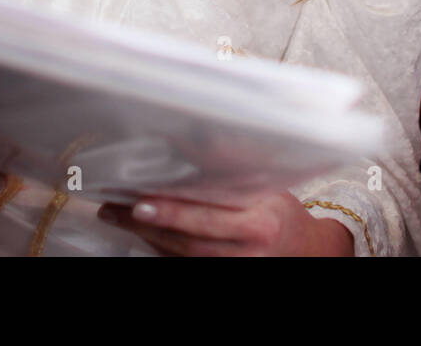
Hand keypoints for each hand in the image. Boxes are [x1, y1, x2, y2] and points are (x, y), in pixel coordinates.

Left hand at [96, 191, 354, 255]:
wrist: (305, 253)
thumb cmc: (283, 214)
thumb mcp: (269, 189)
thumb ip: (236, 174)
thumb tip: (197, 142)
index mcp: (260, 226)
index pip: (209, 220)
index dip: (173, 214)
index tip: (141, 203)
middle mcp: (247, 255)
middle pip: (188, 244)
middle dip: (148, 227)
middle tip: (115, 208)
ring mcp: (235, 271)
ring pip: (182, 258)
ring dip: (146, 238)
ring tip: (116, 215)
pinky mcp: (223, 277)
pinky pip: (185, 266)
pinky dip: (160, 249)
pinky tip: (140, 232)